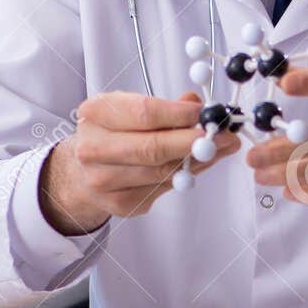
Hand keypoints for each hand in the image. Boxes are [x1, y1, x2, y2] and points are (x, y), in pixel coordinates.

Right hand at [39, 91, 239, 234]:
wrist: (83, 168)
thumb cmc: (114, 131)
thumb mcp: (132, 107)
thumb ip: (167, 106)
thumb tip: (198, 104)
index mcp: (95, 113)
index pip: (144, 113)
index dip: (180, 115)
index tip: (207, 113)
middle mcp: (93, 148)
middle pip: (153, 148)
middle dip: (194, 142)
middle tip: (224, 136)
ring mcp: (103, 180)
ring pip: (162, 172)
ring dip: (197, 161)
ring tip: (219, 148)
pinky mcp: (119, 203)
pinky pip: (162, 189)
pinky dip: (184, 177)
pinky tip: (195, 165)